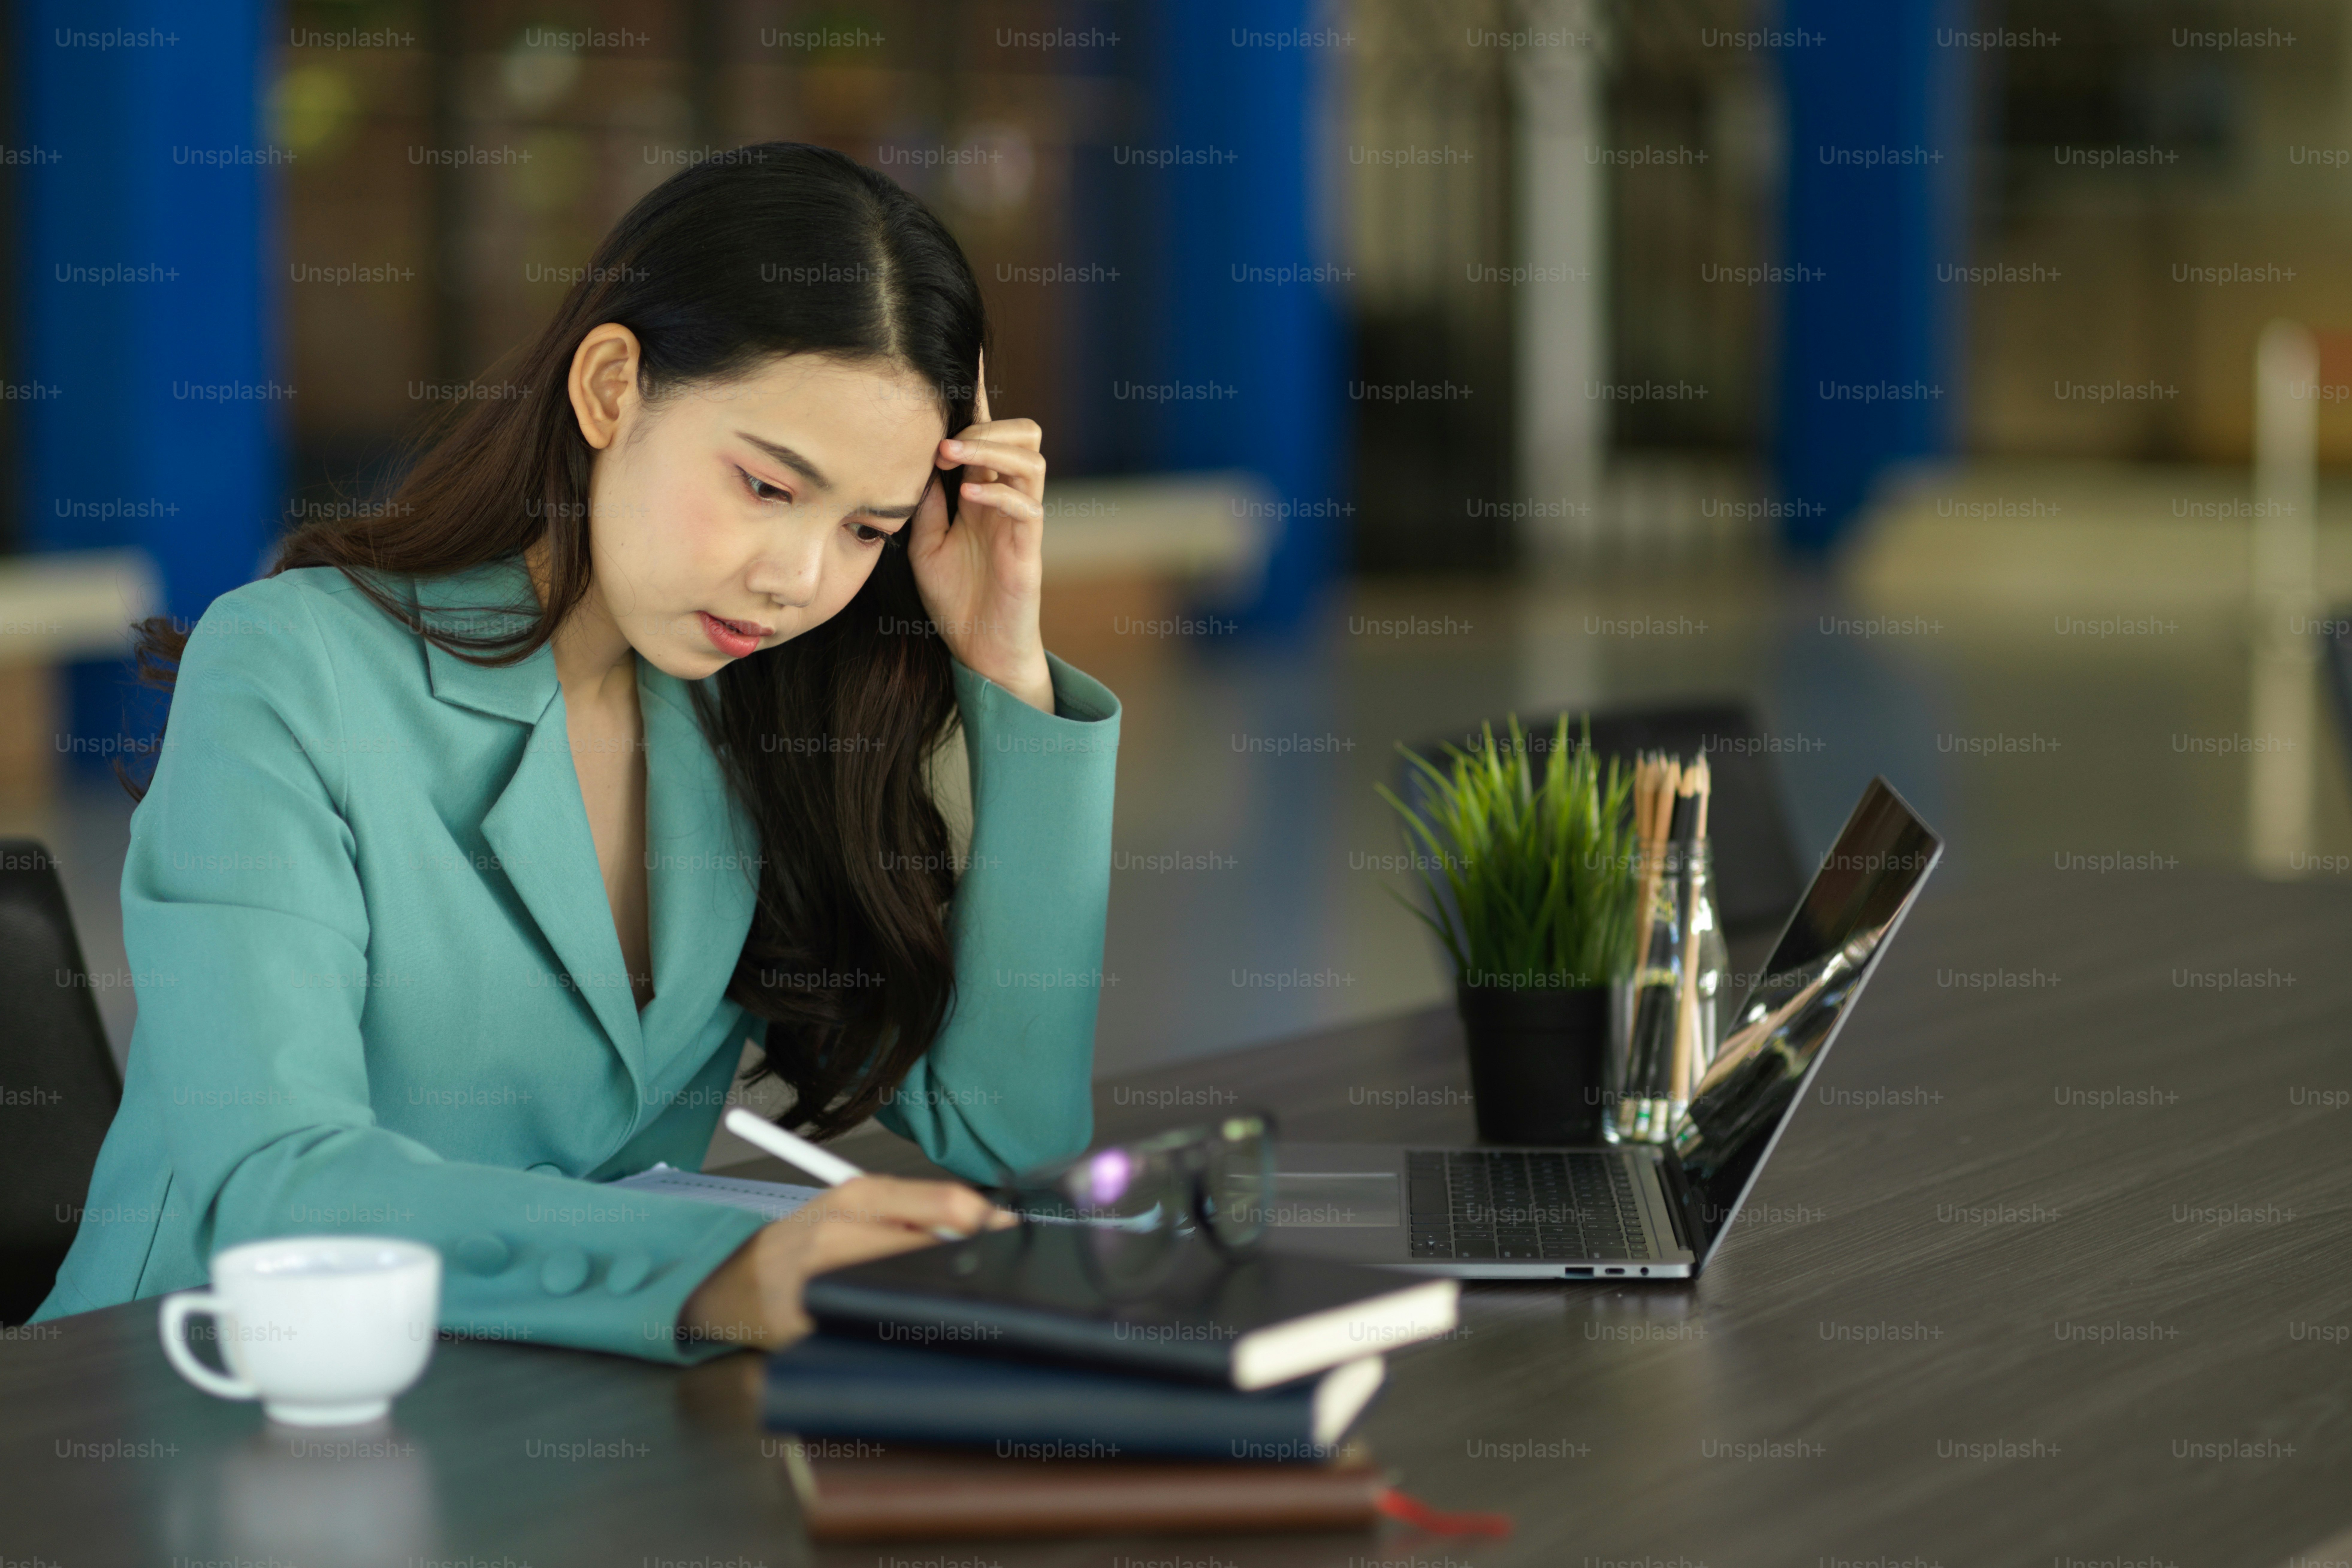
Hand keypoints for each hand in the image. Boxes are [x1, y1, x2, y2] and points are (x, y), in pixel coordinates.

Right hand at [679, 1175, 1015, 1349]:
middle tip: (991, 1278)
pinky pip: (870, 1333)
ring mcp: (820, 1282)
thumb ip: (916, 1207)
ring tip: (952, 1309)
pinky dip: (898, 1335)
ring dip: (938, 1304)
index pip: (945, 1204)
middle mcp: (838, 1234)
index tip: (1006, 1236)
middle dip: (968, 1267)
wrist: (733, 1280)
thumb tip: (984, 1221)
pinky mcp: (806, 1326)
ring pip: (906, 1295)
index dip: (986, 1224)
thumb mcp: (855, 1205)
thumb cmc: (808, 1241)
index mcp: (855, 1196)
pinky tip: (907, 1335)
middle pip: (931, 1251)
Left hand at [907, 350, 1053, 712]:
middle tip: (946, 442)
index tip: (964, 353)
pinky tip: (970, 496)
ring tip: (955, 457)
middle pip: (1023, 431)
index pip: (984, 429)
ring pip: (1031, 458)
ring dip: (991, 450)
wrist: (981, 648)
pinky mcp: (1029, 548)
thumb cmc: (956, 596)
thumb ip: (923, 498)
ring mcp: (1022, 520)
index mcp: (983, 489)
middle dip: (986, 425)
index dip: (977, 392)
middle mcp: (1007, 497)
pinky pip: (1027, 506)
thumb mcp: (923, 540)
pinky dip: (998, 493)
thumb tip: (910, 456)